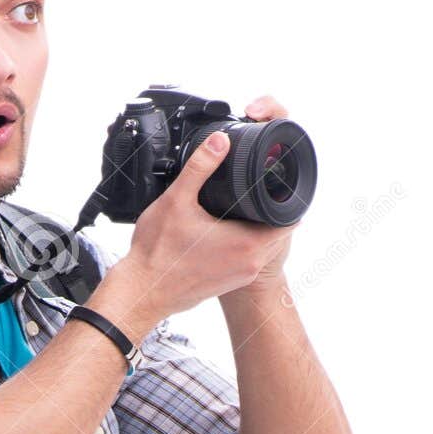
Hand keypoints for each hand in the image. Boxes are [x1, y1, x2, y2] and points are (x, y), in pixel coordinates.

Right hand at [104, 93, 297, 329]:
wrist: (142, 292)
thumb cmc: (157, 254)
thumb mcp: (177, 201)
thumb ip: (200, 167)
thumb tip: (219, 141)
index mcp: (247, 243)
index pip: (289, 218)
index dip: (284, 197)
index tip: (272, 183)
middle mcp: (251, 263)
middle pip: (278, 230)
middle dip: (270, 209)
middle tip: (255, 189)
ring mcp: (242, 276)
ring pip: (263, 244)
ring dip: (256, 227)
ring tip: (240, 207)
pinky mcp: (230, 282)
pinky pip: (249, 258)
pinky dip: (243, 243)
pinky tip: (224, 230)